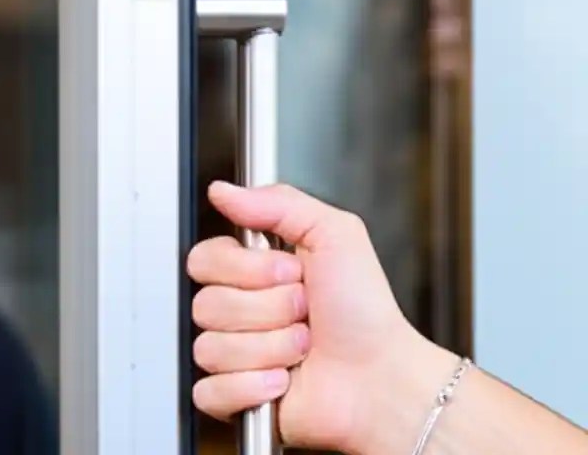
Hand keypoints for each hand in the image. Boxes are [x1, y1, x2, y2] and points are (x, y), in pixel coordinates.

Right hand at [187, 182, 451, 452]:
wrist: (384, 376)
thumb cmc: (366, 312)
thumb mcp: (335, 234)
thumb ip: (278, 202)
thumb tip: (224, 190)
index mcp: (250, 272)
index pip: (203, 259)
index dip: (247, 268)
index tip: (290, 271)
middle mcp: (237, 311)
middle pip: (206, 304)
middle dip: (268, 309)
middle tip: (304, 312)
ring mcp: (233, 356)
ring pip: (210, 348)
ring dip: (270, 348)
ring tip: (302, 347)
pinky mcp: (233, 398)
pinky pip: (209, 391)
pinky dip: (253, 386)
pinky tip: (283, 380)